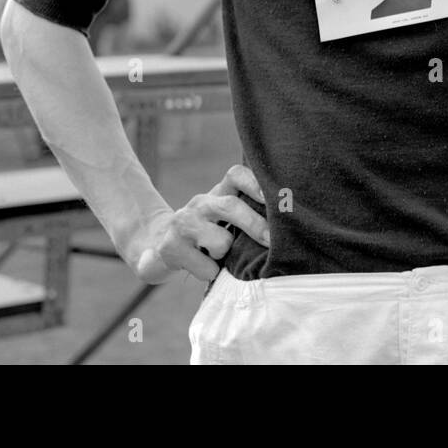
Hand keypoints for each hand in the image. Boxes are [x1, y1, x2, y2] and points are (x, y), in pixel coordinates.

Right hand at [127, 164, 268, 284]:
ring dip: (225, 254)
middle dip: (254, 224)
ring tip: (217, 255)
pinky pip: (206, 267)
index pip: (235, 175)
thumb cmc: (206, 235)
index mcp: (217, 193)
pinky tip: (202, 267)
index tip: (272, 197)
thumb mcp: (224, 219)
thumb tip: (288, 223)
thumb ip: (247, 213)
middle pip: (230, 206)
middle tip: (271, 241)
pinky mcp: (171, 247)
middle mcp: (200, 203)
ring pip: (221, 241)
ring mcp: (183, 223)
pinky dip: (210, 273)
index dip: (254, 182)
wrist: (159, 248)